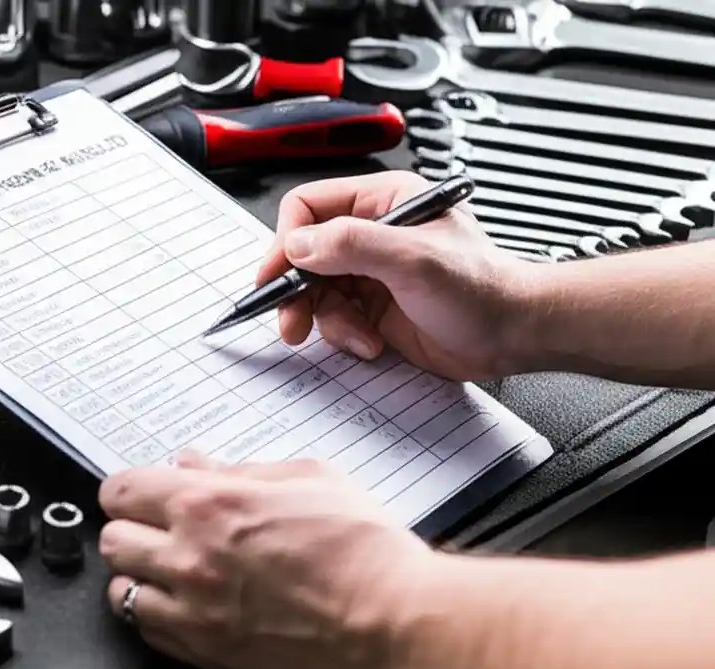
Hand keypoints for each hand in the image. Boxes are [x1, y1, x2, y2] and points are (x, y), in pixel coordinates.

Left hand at [99, 451, 439, 668]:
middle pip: (113, 537)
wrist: (401, 631)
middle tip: (161, 530)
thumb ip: (242, 469)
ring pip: (121, 588)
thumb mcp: (312, 480)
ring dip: (141, 575)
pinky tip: (187, 605)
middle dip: (134, 528)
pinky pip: (148, 631)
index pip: (123, 488)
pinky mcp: (207, 655)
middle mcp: (190, 558)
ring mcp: (194, 612)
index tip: (147, 494)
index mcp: (211, 504)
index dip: (135, 489)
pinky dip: (157, 616)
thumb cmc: (370, 556)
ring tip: (172, 570)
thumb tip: (195, 462)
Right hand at [262, 171, 532, 380]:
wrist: (514, 336)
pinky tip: (372, 343)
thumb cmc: (484, 289)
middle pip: (303, 255)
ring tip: (356, 337)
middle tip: (291, 322)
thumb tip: (299, 244)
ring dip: (327, 321)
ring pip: (314, 292)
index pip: (309, 208)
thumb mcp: (415, 260)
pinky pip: (334, 319)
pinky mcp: (373, 308)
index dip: (286, 242)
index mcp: (382, 201)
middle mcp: (372, 233)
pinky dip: (344, 336)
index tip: (277, 276)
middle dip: (296, 291)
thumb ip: (353, 244)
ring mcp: (370, 272)